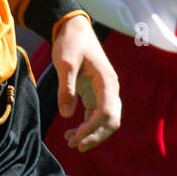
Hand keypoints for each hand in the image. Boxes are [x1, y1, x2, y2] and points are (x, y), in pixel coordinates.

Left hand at [52, 15, 120, 150]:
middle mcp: (110, 88)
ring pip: (105, 121)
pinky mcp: (95, 93)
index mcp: (107, 81)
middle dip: (96, 136)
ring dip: (91, 134)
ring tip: (70, 143)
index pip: (107, 112)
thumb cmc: (71, 42)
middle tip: (76, 146)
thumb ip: (66, 87)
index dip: (93, 128)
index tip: (76, 137)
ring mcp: (104, 92)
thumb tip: (66, 114)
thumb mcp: (65, 62)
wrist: (73, 29)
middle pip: (111, 121)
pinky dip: (86, 126)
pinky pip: (95, 115)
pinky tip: (71, 134)